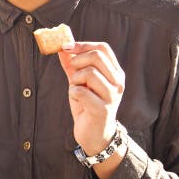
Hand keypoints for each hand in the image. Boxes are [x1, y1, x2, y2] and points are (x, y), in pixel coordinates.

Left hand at [57, 41, 124, 157]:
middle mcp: (118, 82)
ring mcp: (112, 96)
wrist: (94, 134)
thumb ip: (72, 65)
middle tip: (72, 73)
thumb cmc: (87, 105)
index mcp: (115, 73)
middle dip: (77, 61)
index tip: (65, 47)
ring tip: (76, 90)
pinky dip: (73, 93)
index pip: (103, 48)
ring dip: (75, 79)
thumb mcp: (79, 81)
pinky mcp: (102, 109)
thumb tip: (61, 47)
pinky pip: (81, 91)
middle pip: (96, 56)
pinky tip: (77, 100)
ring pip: (89, 73)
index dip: (82, 44)